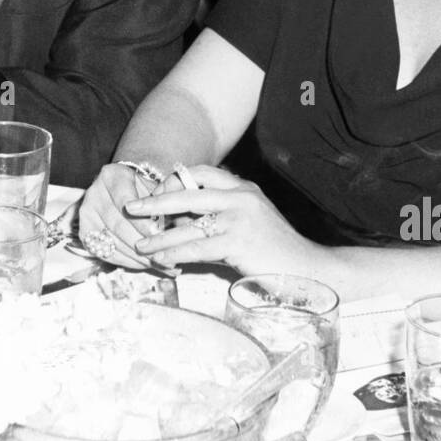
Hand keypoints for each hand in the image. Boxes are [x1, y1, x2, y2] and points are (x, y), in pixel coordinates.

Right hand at [78, 163, 177, 269]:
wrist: (121, 192)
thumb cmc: (143, 191)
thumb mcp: (154, 188)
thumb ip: (166, 202)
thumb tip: (183, 221)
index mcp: (112, 176)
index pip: (125, 201)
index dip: (142, 221)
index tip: (158, 235)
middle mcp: (94, 193)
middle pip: (118, 225)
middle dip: (142, 244)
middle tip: (164, 256)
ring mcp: (87, 214)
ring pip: (112, 242)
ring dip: (137, 257)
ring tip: (160, 265)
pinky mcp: (85, 233)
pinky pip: (106, 253)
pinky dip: (127, 261)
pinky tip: (144, 265)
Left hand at [122, 164, 316, 273]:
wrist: (306, 268)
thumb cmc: (274, 250)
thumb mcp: (249, 223)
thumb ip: (219, 217)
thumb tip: (181, 223)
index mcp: (243, 188)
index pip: (201, 173)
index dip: (174, 181)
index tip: (156, 193)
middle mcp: (240, 197)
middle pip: (188, 192)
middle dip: (156, 201)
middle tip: (133, 208)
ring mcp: (240, 219)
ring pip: (188, 224)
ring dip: (160, 236)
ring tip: (141, 244)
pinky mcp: (238, 242)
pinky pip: (197, 247)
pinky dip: (175, 254)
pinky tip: (161, 260)